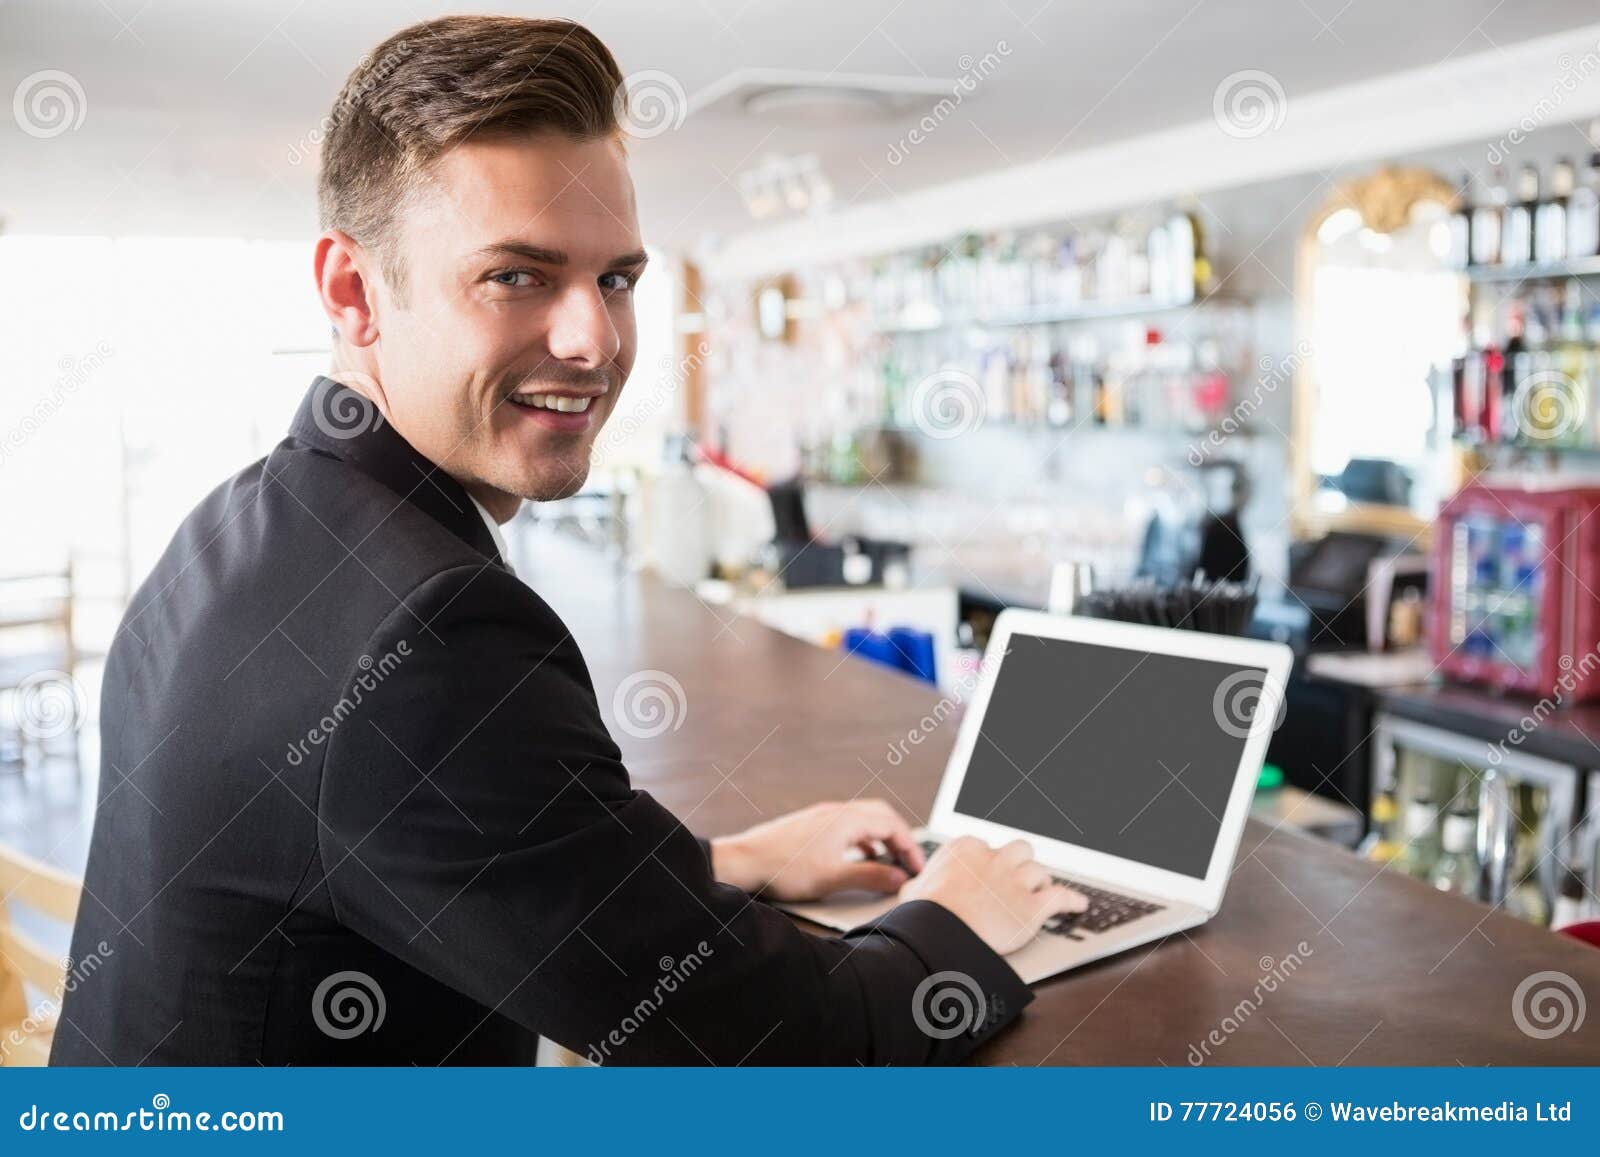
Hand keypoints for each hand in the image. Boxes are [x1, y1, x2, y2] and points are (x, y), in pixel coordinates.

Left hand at [711, 799, 925, 901]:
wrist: (744, 861)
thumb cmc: (784, 868)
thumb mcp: (833, 878)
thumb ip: (870, 877)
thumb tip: (899, 878)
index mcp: (846, 820)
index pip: (892, 826)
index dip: (910, 848)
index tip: (918, 869)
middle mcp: (836, 811)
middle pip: (881, 816)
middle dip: (899, 837)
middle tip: (909, 861)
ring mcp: (823, 816)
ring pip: (864, 819)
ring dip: (881, 838)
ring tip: (890, 862)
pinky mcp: (812, 824)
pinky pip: (848, 825)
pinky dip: (863, 839)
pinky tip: (859, 858)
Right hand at [900, 836, 1086, 954]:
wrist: (941, 932)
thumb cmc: (923, 914)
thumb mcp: (912, 891)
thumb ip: (919, 884)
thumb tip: (914, 888)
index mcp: (966, 849)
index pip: (986, 847)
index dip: (990, 863)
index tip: (990, 873)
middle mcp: (994, 859)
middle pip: (1020, 850)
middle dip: (1020, 863)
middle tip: (1019, 876)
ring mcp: (1015, 881)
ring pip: (1039, 872)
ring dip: (1040, 883)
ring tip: (1040, 891)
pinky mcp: (1032, 907)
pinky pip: (1061, 897)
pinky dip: (1071, 901)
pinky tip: (1078, 904)